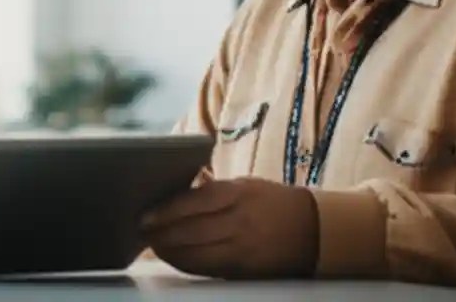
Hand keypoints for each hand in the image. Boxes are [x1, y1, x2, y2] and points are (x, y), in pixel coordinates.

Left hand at [141, 177, 318, 279]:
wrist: (314, 229)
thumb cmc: (272, 201)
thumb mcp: (244, 185)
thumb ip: (211, 191)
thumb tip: (173, 196)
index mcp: (238, 194)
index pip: (192, 203)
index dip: (164, 212)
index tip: (144, 216)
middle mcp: (239, 222)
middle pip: (189, 232)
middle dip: (161, 234)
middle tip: (142, 232)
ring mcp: (242, 249)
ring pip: (195, 255)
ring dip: (170, 252)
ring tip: (154, 245)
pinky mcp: (245, 270)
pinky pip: (207, 269)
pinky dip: (187, 264)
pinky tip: (175, 258)